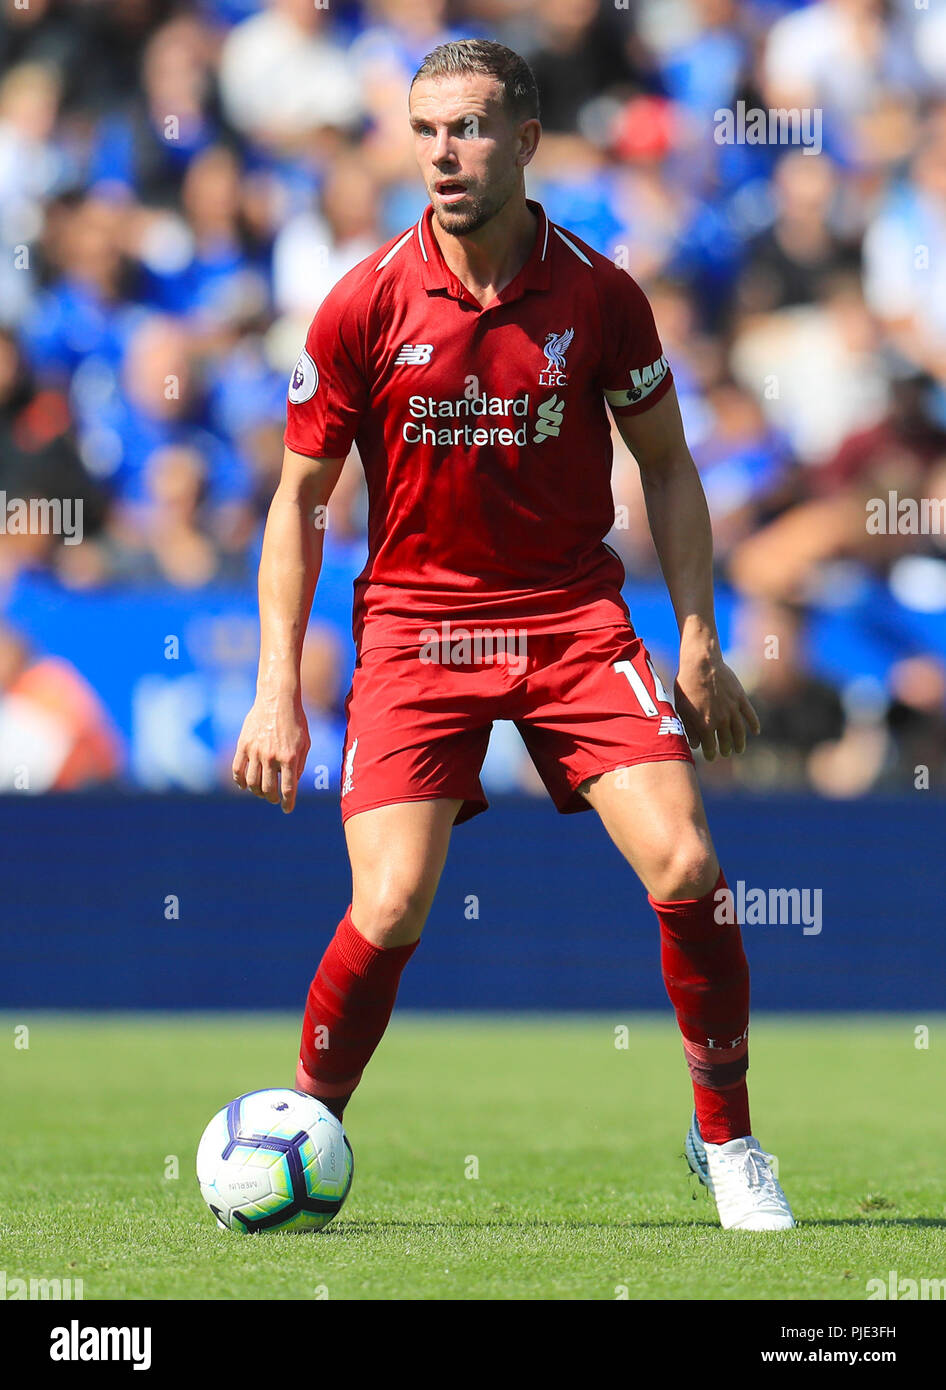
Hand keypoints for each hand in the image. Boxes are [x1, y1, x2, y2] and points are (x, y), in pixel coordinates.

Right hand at [232, 689, 309, 812]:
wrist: (277, 698)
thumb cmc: (295, 720)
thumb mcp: (304, 743)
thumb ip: (299, 765)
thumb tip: (292, 783)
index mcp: (289, 758)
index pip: (288, 789)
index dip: (287, 803)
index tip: (287, 809)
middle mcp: (271, 757)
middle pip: (268, 789)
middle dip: (272, 798)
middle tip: (274, 799)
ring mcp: (255, 751)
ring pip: (252, 783)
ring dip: (257, 791)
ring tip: (262, 791)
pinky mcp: (243, 745)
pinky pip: (237, 769)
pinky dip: (239, 781)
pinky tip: (244, 785)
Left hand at [674, 640, 759, 760]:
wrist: (701, 664)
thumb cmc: (686, 685)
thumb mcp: (682, 708)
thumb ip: (688, 727)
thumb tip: (694, 744)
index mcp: (705, 724)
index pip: (709, 746)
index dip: (710, 753)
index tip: (710, 757)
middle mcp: (721, 720)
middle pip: (726, 740)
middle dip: (725, 749)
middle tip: (725, 753)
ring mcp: (733, 709)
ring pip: (739, 731)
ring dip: (740, 742)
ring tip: (739, 749)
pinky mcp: (740, 698)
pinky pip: (750, 714)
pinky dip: (754, 724)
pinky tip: (756, 731)